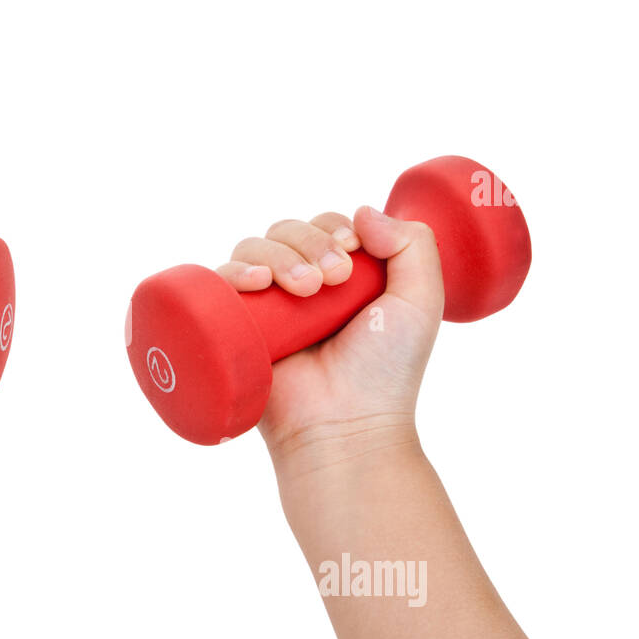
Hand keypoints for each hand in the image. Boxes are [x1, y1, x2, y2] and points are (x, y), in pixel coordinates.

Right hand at [216, 206, 443, 458]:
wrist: (345, 427)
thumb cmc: (385, 373)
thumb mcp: (420, 302)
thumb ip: (413, 244)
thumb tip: (363, 210)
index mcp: (341, 277)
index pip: (324, 224)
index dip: (333, 227)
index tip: (351, 250)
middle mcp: (299, 288)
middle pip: (287, 230)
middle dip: (309, 242)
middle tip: (332, 281)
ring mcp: (265, 308)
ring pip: (254, 248)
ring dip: (279, 255)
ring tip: (303, 292)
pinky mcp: (234, 328)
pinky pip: (218, 282)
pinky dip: (234, 271)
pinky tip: (257, 282)